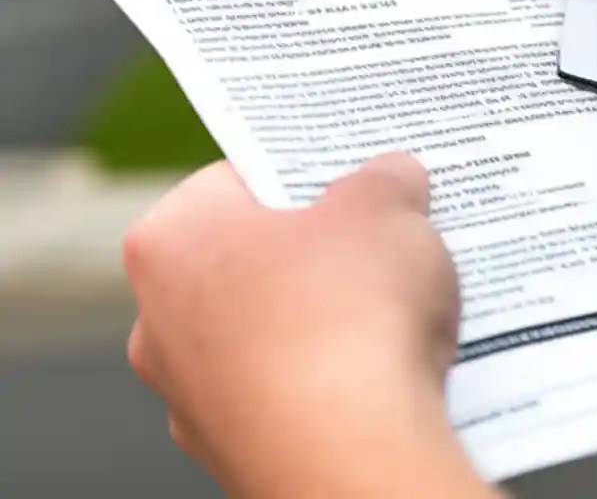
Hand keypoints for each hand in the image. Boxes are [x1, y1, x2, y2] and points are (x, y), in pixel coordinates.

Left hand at [123, 154, 493, 497]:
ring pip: (273, 333)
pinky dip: (336, 382)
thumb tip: (394, 178)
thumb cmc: (348, 320)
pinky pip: (295, 394)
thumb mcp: (387, 209)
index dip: (307, 172)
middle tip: (387, 239)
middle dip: (322, 250)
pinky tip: (389, 376)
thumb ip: (386, 180)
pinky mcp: (238, 450)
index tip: (356, 178)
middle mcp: (160, 320)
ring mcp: (194, 396)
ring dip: (330, 320)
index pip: (237, 179)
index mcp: (172, 240)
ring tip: (402, 312)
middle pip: (255, 259)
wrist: (351, 458)